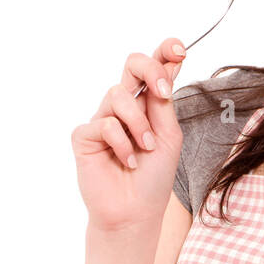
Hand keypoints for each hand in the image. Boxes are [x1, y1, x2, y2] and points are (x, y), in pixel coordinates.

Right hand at [72, 37, 187, 231]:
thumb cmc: (153, 177)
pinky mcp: (84, 136)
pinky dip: (122, 143)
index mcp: (148, 104)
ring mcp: (102, 119)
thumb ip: (163, 104)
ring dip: (138, 124)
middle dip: (149, 69)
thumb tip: (166, 68)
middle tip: (163, 91)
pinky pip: (104, 123)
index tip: (179, 50)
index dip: (165, 51)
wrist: (135, 212)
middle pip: (132, 65)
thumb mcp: (169, 136)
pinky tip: (127, 161)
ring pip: (118, 95)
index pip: (154, 69)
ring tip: (146, 148)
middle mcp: (124, 107)